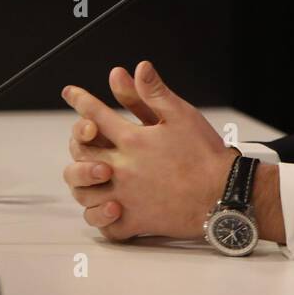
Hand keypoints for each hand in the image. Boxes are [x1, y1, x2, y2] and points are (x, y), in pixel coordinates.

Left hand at [60, 60, 237, 241]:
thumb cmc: (205, 153)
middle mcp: (122, 168)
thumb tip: (139, 68)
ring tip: (90, 176)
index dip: (81, 101)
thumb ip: (155, 92)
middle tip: (82, 136)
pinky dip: (102, 219)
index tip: (71, 92)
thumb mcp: (182, 114)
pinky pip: (107, 226)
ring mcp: (125, 198)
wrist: (222, 193)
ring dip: (83, 183)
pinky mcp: (135, 221)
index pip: (96, 115)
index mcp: (132, 140)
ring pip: (85, 193)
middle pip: (81, 154)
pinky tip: (108, 209)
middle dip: (77, 142)